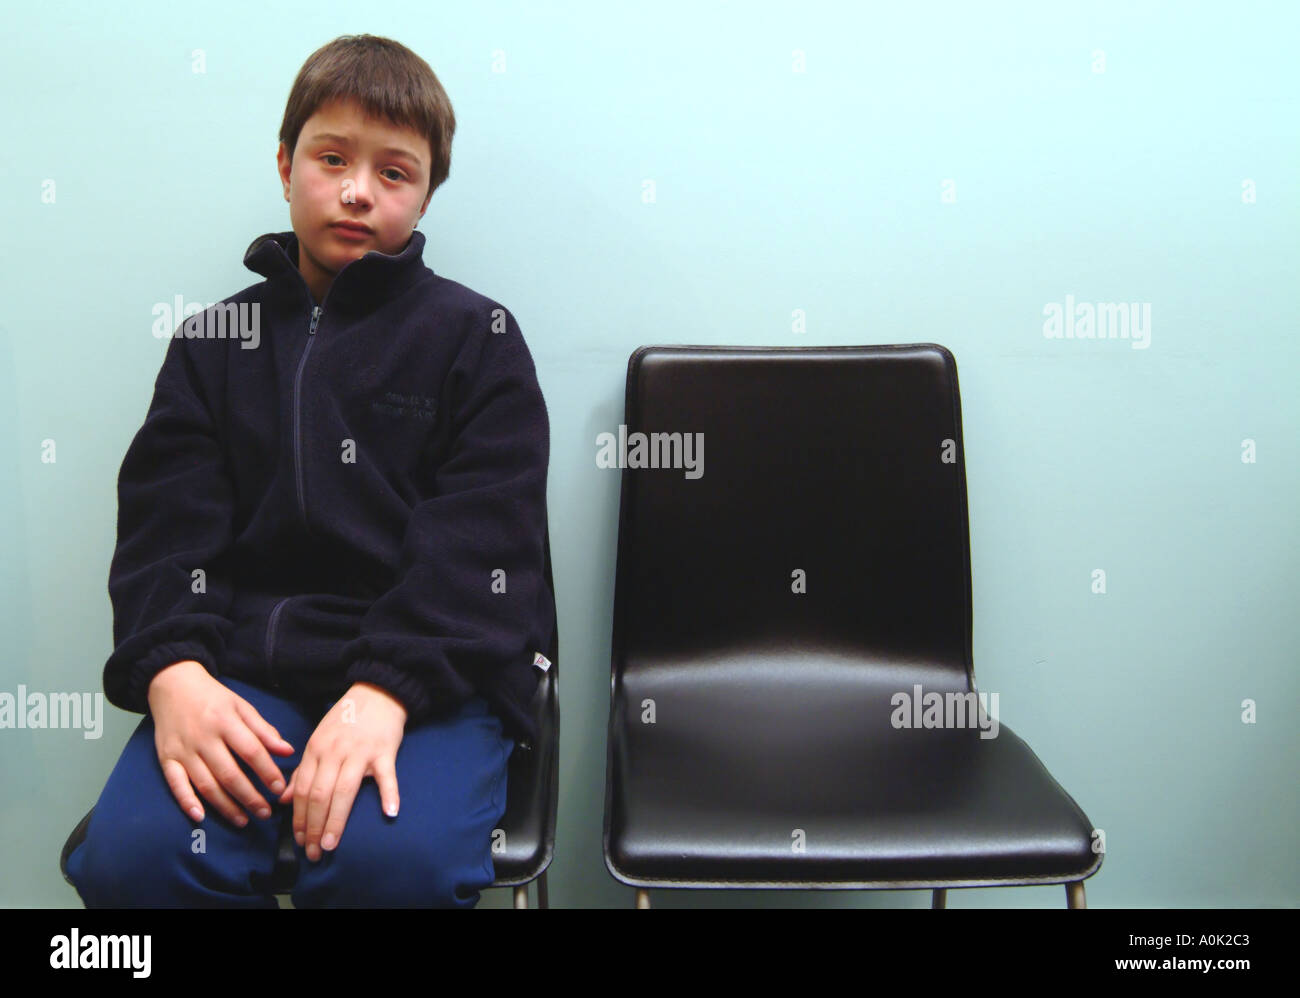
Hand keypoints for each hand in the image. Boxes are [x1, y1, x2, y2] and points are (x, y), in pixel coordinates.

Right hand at [148, 660, 295, 825]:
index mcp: (226, 722)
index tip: (280, 789)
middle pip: (229, 773)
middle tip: (265, 813)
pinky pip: (175, 784)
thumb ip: (264, 730)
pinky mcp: (165, 758)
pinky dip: (186, 802)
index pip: (251, 751)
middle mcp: (204, 738)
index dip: (267, 772)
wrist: (172, 685)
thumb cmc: (213, 698)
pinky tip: (200, 817)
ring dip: (225, 806)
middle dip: (249, 797)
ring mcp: (183, 750)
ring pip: (205, 784)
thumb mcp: (242, 707)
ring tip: (243, 820)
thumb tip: (288, 751)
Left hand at [278, 682, 405, 860]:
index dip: (298, 818)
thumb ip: (302, 770)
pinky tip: (389, 813)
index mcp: (315, 749)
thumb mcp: (318, 739)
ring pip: (344, 791)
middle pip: (319, 794)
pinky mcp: (384, 751)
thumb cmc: (346, 719)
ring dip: (336, 821)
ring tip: (330, 844)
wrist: (377, 692)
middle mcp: (334, 752)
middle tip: (313, 852)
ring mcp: (360, 752)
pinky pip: (386, 776)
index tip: (298, 841)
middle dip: (312, 827)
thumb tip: (283, 800)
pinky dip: (389, 794)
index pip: (301, 789)